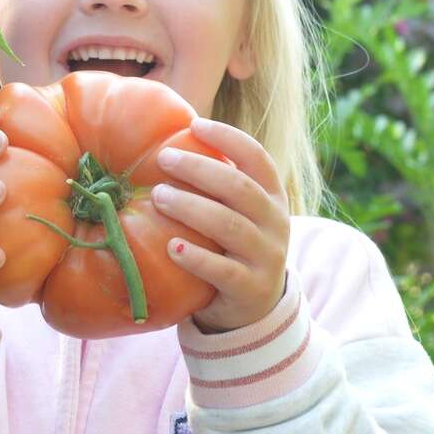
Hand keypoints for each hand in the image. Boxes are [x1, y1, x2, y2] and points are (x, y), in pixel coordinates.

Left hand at [150, 117, 290, 333]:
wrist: (256, 309)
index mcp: (273, 197)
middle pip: (239, 188)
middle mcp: (276, 223)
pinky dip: (196, 257)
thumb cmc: (232, 247)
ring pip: (229, 226)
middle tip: (163, 158)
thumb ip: (216, 185)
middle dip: (199, 169)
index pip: (257, 158)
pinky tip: (171, 246)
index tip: (195, 125)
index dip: (228, 138)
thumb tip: (168, 143)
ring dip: (191, 207)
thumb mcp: (237, 213)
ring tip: (158, 196)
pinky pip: (222, 271)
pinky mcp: (251, 289)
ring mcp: (267, 257)